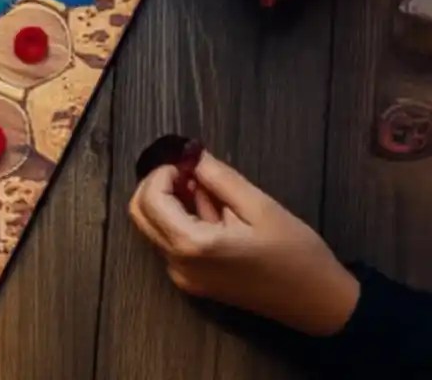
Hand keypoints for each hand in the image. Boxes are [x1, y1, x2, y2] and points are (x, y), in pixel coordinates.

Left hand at [129, 152, 359, 336]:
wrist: (317, 303)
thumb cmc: (296, 256)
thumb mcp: (260, 207)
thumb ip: (219, 178)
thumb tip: (191, 154)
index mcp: (193, 246)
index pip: (150, 200)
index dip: (161, 173)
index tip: (186, 161)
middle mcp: (178, 265)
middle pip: (141, 215)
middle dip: (158, 186)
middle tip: (191, 172)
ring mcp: (182, 277)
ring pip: (153, 228)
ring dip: (169, 203)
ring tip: (209, 192)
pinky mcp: (191, 282)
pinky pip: (170, 243)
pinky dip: (180, 221)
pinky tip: (213, 214)